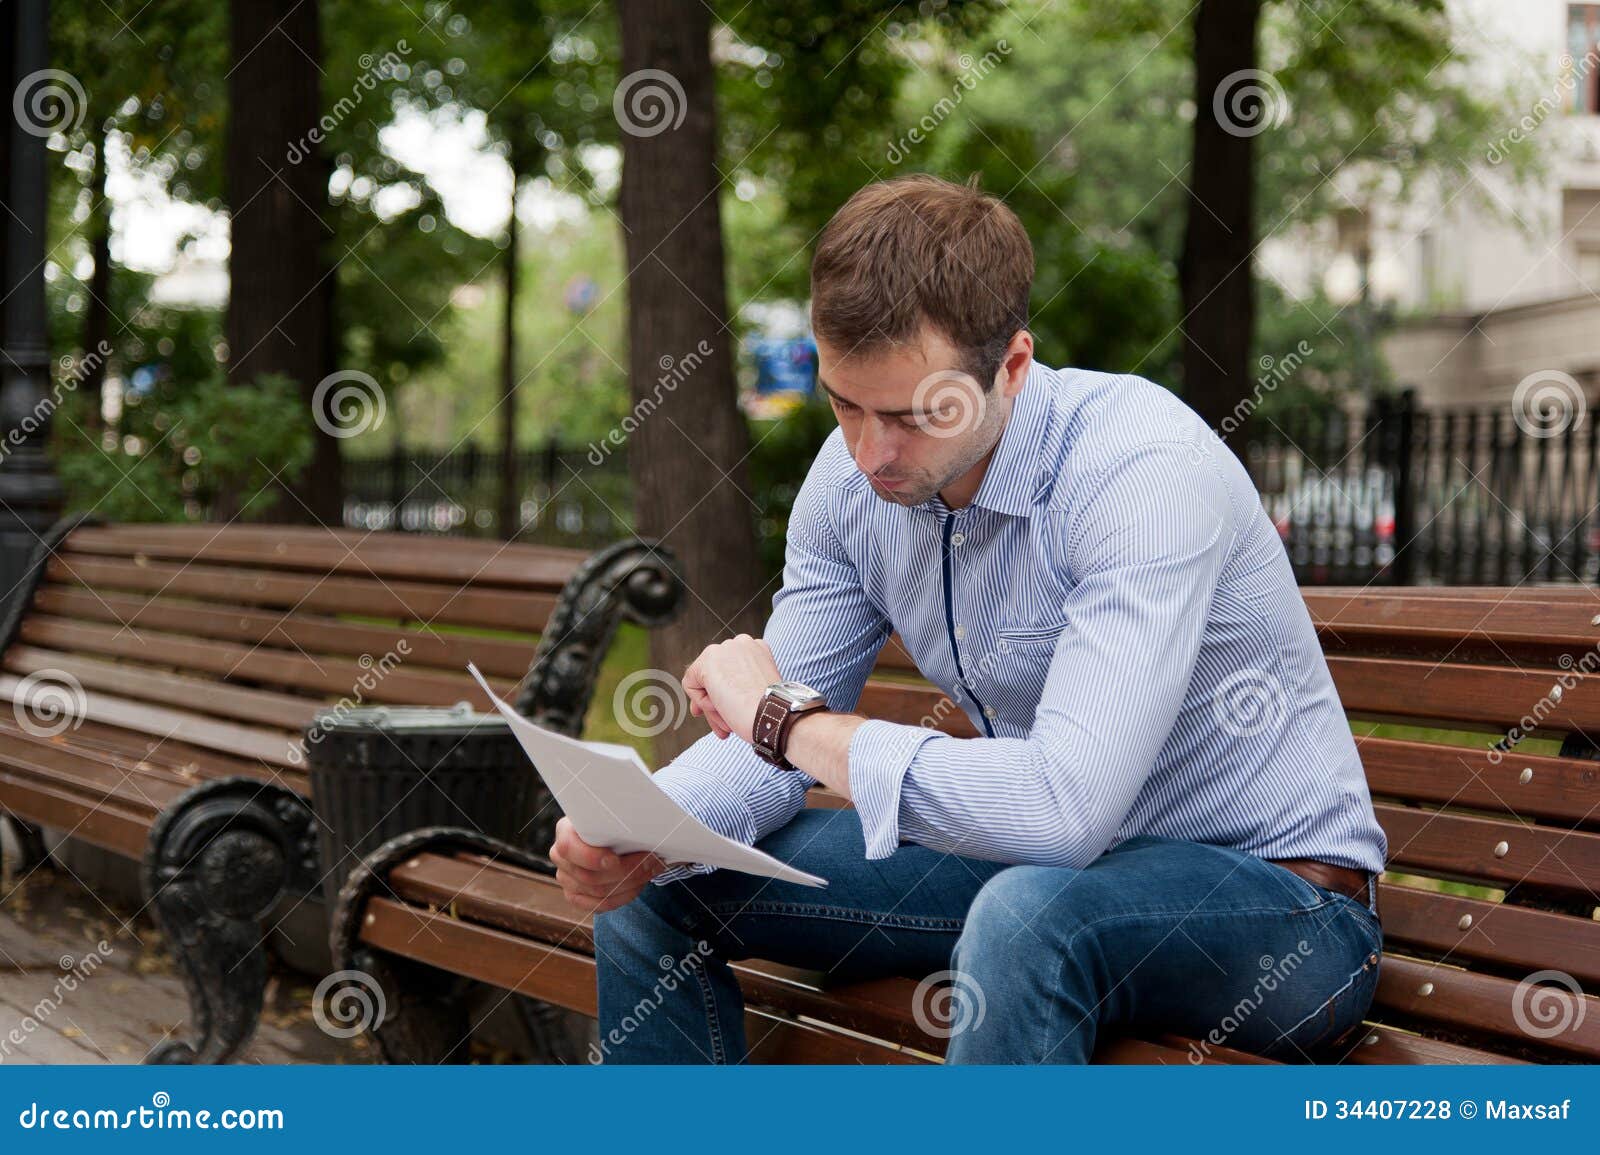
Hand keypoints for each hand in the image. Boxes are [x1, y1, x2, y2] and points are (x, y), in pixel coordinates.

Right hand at [549, 817, 667, 913]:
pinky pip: (601, 904)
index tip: (615, 859)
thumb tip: (643, 827)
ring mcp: (566, 878)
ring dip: (631, 882)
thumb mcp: (610, 815)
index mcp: (565, 831)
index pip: (568, 848)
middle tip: (652, 860)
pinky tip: (639, 883)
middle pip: (590, 876)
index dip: (592, 857)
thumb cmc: (610, 822)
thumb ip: (617, 820)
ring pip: (599, 892)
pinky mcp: (575, 896)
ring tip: (652, 869)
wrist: (606, 834)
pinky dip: (624, 896)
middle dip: (626, 871)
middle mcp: (560, 856)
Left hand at [682, 634, 780, 743]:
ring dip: (713, 705)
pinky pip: (691, 684)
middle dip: (716, 701)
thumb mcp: (756, 692)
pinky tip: (722, 707)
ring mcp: (724, 649)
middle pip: (715, 674)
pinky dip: (702, 702)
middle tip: (724, 723)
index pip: (730, 668)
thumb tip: (705, 700)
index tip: (729, 710)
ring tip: (728, 721)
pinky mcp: (708, 660)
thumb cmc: (769, 711)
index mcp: (757, 648)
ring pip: (703, 680)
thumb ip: (735, 686)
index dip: (726, 691)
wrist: (773, 715)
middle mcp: (741, 643)